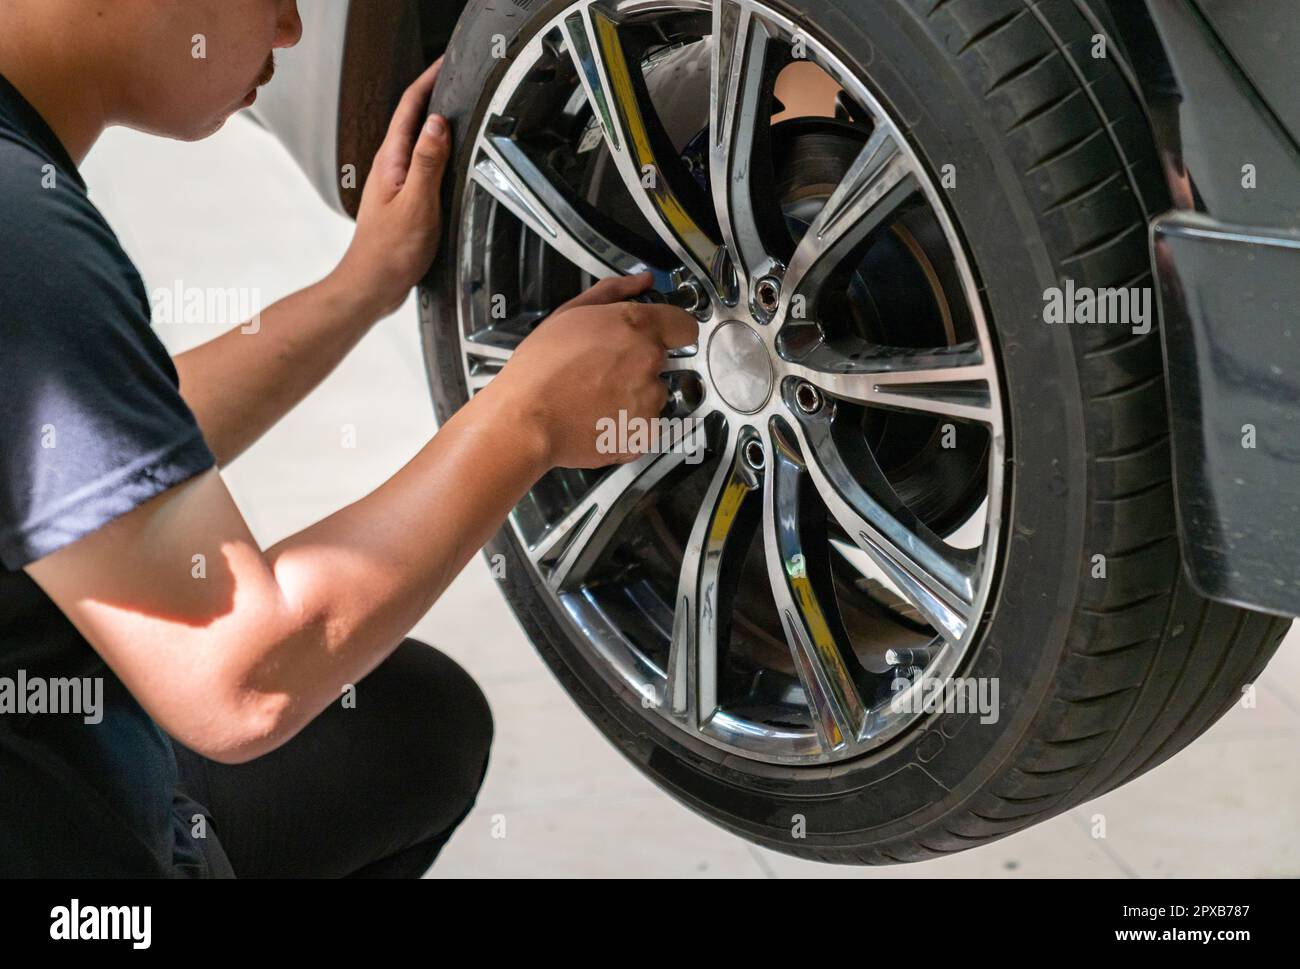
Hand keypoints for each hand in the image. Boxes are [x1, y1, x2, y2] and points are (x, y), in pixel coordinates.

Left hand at [332, 58, 450, 319]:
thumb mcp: (417, 203)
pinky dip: (438, 153)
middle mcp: (390, 167)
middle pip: (413, 121)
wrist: (373, 285)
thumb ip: (427, 161)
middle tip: (457, 79)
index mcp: (391, 161)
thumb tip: (438, 124)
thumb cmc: (390, 252)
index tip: (446, 63)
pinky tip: (451, 160)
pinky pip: (423, 166)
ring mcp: (396, 184)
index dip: (428, 81)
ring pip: (418, 143)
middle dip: (433, 95)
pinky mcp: (404, 201)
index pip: (410, 108)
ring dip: (436, 124)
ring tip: (458, 110)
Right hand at [482, 273, 698, 469]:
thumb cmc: (541, 367)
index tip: (657, 337)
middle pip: (661, 362)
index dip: (670, 330)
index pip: (684, 325)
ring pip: (652, 395)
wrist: (526, 420)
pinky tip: (599, 419)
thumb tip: (642, 281)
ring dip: (633, 396)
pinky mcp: (645, 434)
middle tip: (601, 371)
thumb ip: (613, 291)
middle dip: (638, 364)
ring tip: (594, 398)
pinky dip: (628, 425)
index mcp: (637, 326)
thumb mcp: (570, 313)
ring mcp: (650, 401)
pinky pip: (645, 426)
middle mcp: (650, 362)